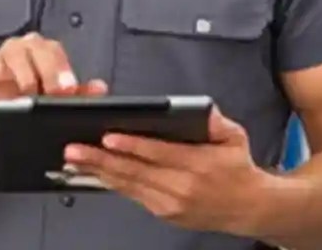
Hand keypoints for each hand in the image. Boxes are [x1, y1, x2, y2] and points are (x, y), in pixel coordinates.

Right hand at [0, 32, 107, 100]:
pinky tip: (6, 90)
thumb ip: (81, 93)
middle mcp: (30, 46)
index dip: (62, 70)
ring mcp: (9, 51)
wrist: (2, 104)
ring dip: (25, 73)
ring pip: (16, 52)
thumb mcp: (58, 97)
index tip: (69, 88)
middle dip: (49, 71)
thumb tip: (100, 88)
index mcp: (49, 51)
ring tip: (30, 92)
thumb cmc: (35, 96)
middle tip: (54, 93)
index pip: (57, 53)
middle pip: (39, 49)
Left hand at [64, 106, 269, 235]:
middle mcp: (182, 187)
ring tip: (75, 160)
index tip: (108, 137)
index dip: (132, 145)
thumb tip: (200, 109)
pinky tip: (95, 173)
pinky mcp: (164, 212)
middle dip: (101, 159)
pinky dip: (112, 183)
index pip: (159, 153)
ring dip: (99, 172)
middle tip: (75, 149)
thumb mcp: (235, 138)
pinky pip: (132, 195)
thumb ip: (216, 122)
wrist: (247, 207)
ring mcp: (170, 203)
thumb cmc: (237, 169)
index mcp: (199, 165)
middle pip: (135, 171)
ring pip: (128, 185)